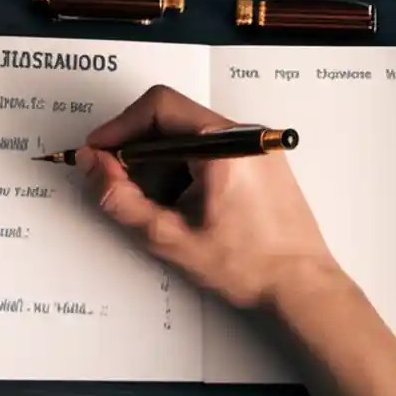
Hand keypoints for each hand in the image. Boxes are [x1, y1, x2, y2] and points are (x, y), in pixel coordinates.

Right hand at [76, 85, 341, 308]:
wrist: (303, 288)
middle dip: (138, 151)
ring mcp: (256, 146)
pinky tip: (186, 208)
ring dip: (162, 164)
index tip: (98, 154)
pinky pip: (212, 150)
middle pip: (172, 119)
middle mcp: (244, 134)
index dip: (119, 128)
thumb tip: (92, 165)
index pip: (158, 107)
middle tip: (122, 188)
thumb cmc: (248, 266)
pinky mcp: (262, 162)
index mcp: (223, 144)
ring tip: (161, 209)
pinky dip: (186, 170)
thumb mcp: (171, 238)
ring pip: (190, 136)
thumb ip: (122, 199)